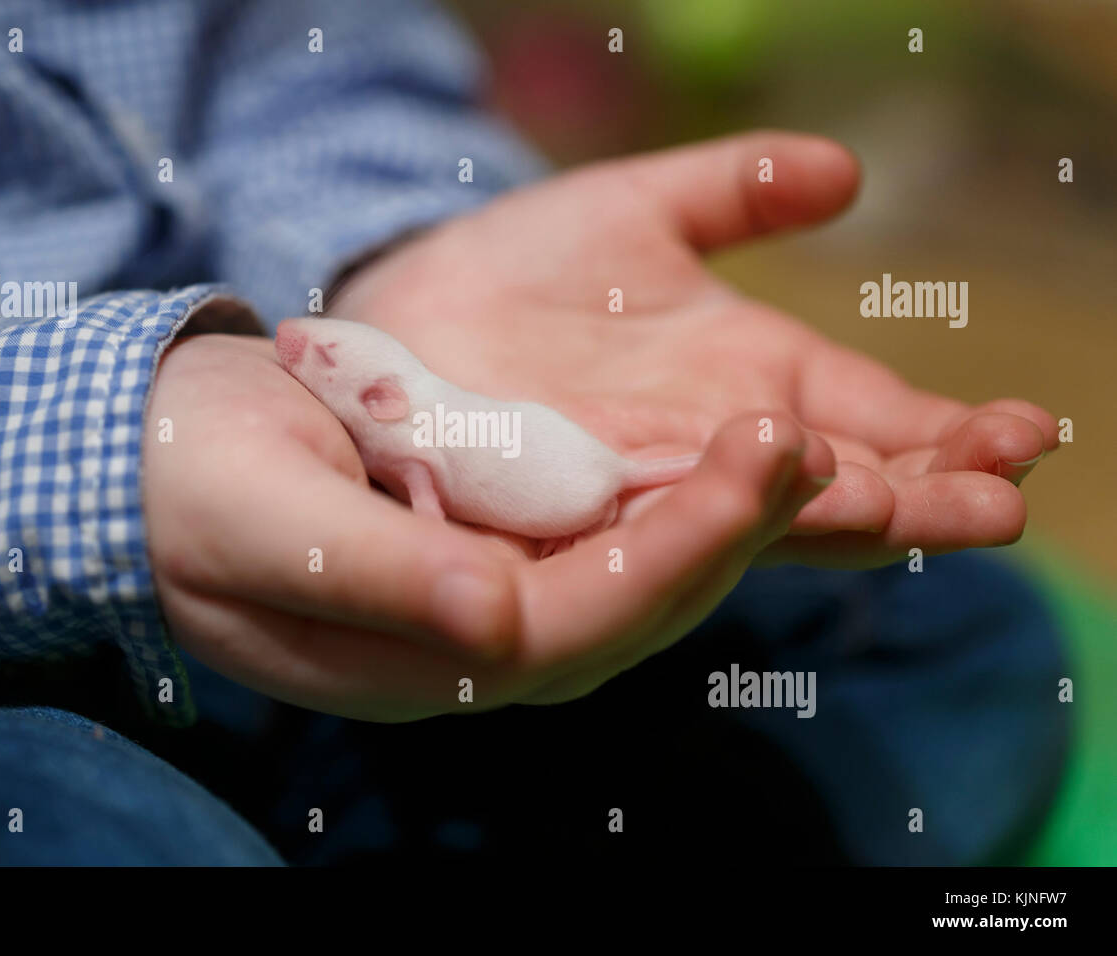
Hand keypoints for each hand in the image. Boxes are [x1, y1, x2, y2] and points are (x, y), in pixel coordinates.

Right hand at [143, 333, 833, 717]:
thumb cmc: (196, 488)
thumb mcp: (265, 521)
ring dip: (722, 510)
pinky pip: (611, 531)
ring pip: (640, 572)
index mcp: (431, 657)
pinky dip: (673, 490)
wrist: (160, 469)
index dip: (688, 550)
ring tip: (792, 432)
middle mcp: (483, 645)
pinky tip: (722, 439)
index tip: (764, 459)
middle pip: (640, 605)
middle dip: (735, 529)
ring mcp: (498, 600)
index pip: (589, 623)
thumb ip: (372, 578)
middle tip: (808, 436)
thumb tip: (495, 625)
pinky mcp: (501, 549)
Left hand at [330, 130, 1057, 567]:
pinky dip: (712, 520)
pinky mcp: (567, 515)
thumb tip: (845, 172)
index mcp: (750, 389)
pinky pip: (650, 527)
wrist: (398, 311)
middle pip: (839, 491)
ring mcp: (644, 494)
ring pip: (757, 523)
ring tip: (900, 501)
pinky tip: (770, 498)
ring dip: (832, 514)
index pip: (876, 426)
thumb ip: (732, 191)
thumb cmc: (514, 269)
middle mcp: (712, 456)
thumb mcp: (632, 211)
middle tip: (1001, 497)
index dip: (948, 436)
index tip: (1025, 431)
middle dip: (921, 496)